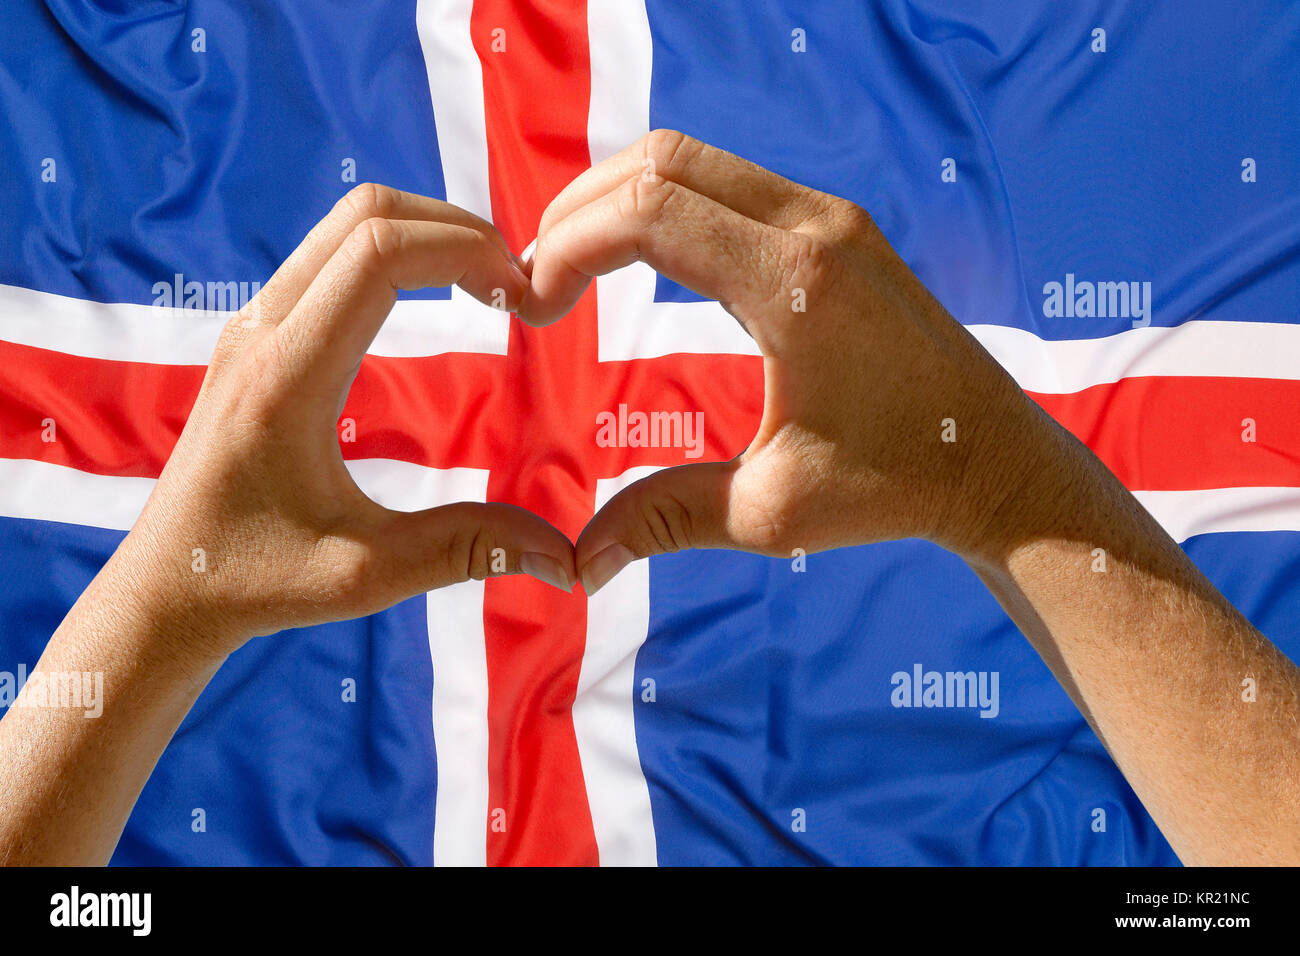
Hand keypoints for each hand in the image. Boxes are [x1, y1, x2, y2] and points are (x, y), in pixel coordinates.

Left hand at [121, 184, 576, 654]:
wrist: (167, 587)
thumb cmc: (255, 582)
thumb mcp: (368, 575)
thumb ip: (467, 550)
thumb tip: (563, 557)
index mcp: (285, 379)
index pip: (377, 254)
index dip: (464, 249)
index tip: (522, 295)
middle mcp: (261, 333)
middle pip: (364, 214)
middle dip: (455, 228)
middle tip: (515, 284)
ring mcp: (253, 327)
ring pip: (345, 226)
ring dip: (426, 236)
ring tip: (489, 287)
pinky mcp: (258, 337)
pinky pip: (331, 257)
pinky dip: (396, 256)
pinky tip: (439, 301)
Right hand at [518, 130, 1052, 591]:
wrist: (994, 461)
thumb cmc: (896, 486)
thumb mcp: (771, 512)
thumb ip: (666, 520)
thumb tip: (579, 564)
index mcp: (796, 285)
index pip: (648, 211)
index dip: (566, 246)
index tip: (530, 307)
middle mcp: (816, 228)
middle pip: (659, 162)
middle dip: (578, 213)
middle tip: (537, 284)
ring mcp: (833, 218)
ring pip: (693, 160)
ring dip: (620, 201)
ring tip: (573, 270)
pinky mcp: (839, 228)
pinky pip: (730, 182)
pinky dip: (667, 204)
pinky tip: (640, 261)